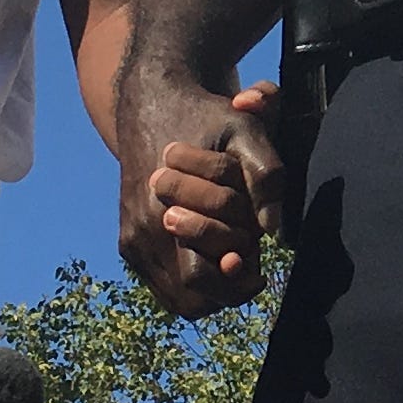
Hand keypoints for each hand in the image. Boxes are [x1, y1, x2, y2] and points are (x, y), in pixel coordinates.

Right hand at [118, 77, 284, 316]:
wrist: (153, 103)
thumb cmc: (208, 119)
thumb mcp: (245, 132)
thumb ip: (265, 176)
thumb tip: (273, 231)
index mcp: (163, 212)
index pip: (199, 280)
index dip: (234, 281)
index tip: (257, 264)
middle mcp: (141, 233)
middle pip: (188, 298)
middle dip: (225, 286)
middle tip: (248, 260)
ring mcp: (131, 240)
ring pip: (175, 297)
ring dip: (209, 288)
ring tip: (234, 260)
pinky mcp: (128, 241)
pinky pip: (162, 282)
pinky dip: (190, 279)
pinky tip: (215, 255)